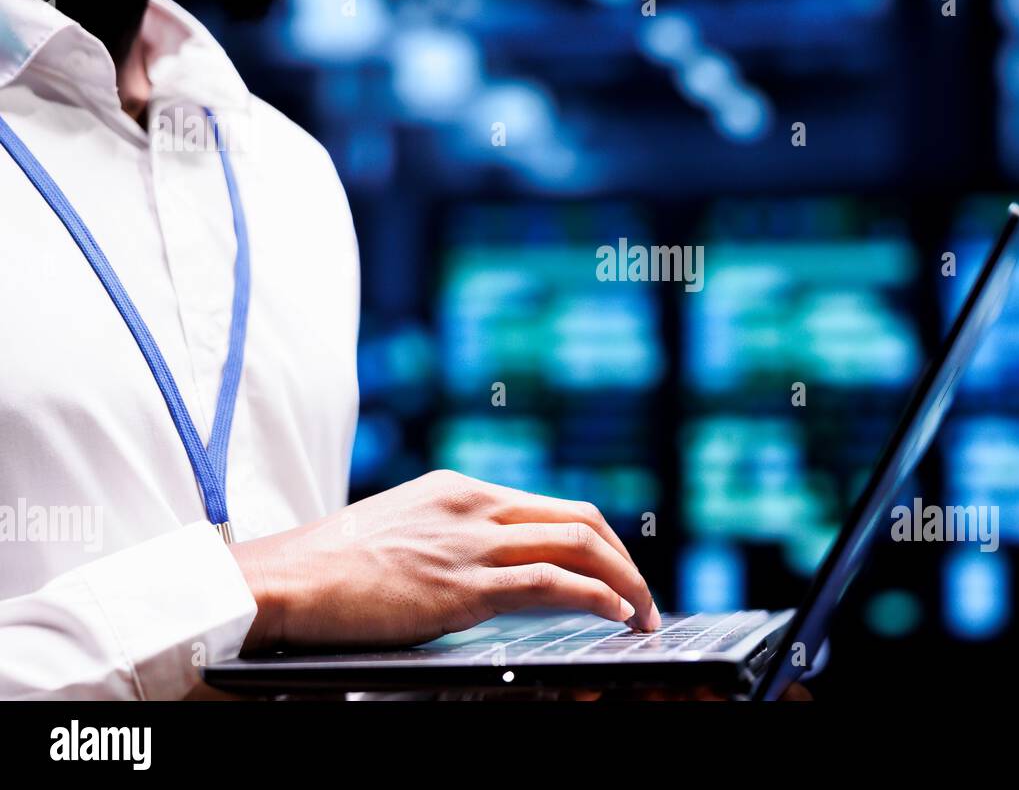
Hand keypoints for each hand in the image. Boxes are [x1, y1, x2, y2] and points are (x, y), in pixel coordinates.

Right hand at [229, 469, 660, 650]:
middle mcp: (474, 507)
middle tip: (642, 595)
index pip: (551, 506)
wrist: (286, 579)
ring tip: (643, 614)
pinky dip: (595, 597)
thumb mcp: (402, 531)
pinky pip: (551, 583)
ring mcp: (471, 544)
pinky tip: (613, 616)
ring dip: (624, 581)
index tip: (613, 569)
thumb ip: (449, 538)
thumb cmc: (330, 566)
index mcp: (460, 491)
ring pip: (578, 545)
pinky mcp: (463, 586)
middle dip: (623, 558)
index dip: (595, 540)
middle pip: (580, 517)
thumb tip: (484, 568)